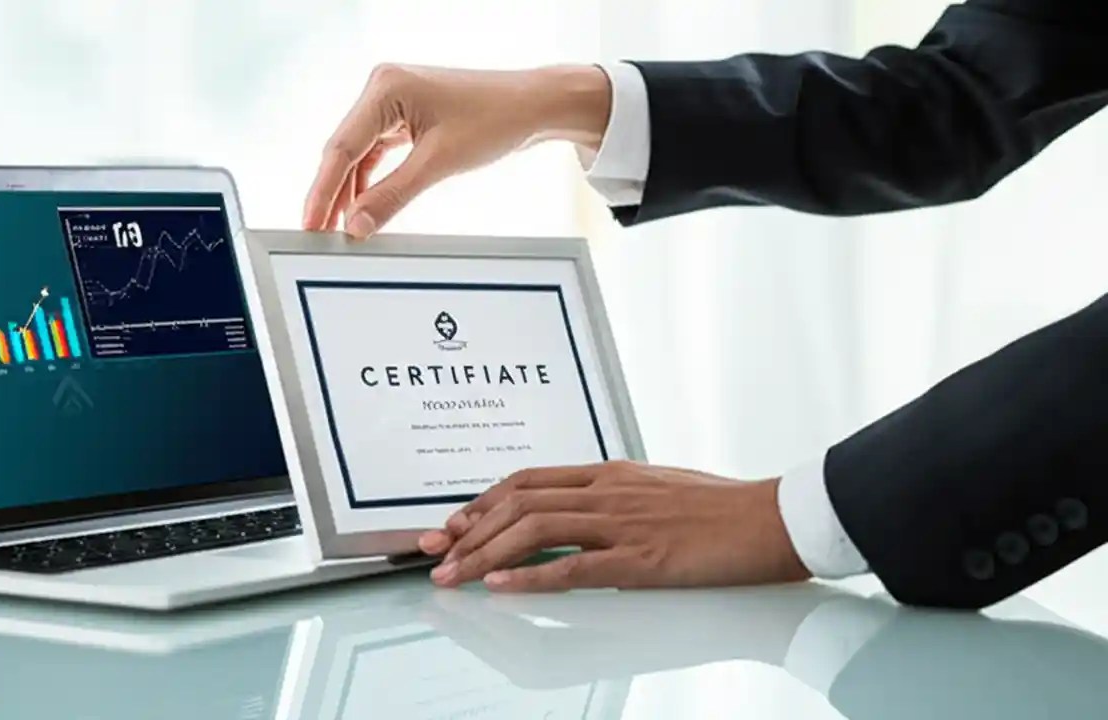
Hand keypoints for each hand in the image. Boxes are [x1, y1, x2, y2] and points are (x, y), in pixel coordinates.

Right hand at [303, 64, 610, 238]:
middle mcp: (383, 89)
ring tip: (339, 228)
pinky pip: (377, 152)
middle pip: (344, 150)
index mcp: (385, 88)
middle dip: (332, 194)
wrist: (532, 106)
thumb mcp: (438, 163)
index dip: (322, 192)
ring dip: (350, 190)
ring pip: (358, 154)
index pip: (341, 148)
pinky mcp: (404, 115)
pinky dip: (370, 180)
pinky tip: (363, 207)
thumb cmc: (495, 118)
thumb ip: (392, 197)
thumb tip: (357, 226)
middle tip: (318, 233)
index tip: (310, 224)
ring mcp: (392, 101)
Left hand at [418, 461, 811, 591]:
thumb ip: (615, 502)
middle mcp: (608, 491)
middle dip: (467, 529)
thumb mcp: (657, 491)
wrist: (775, 518)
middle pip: (518, 501)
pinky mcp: (643, 558)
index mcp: (610, 474)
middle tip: (434, 552)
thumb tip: (581, 522)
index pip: (528, 480)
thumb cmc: (723, 509)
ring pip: (534, 530)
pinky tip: (501, 588)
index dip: (482, 501)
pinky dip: (530, 578)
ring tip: (453, 575)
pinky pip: (573, 567)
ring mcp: (623, 523)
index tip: (453, 523)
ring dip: (485, 554)